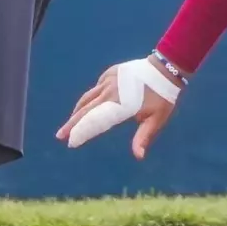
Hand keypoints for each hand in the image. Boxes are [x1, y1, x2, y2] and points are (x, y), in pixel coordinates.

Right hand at [55, 56, 182, 159]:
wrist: (165, 68)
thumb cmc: (162, 97)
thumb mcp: (156, 119)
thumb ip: (144, 137)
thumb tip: (138, 157)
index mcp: (120, 104)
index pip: (95, 121)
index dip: (82, 132)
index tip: (71, 142)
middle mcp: (110, 91)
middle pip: (85, 109)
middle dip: (72, 124)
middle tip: (60, 136)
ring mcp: (109, 80)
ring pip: (88, 97)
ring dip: (78, 110)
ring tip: (70, 123)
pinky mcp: (110, 73)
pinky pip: (96, 88)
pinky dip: (90, 98)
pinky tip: (89, 106)